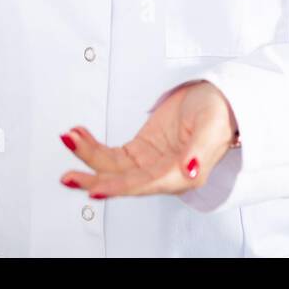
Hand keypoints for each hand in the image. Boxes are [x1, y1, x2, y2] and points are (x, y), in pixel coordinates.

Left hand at [59, 80, 238, 198]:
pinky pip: (111, 155)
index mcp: (182, 175)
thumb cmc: (219, 113)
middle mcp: (163, 175)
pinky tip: (80, 137)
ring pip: (111, 168)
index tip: (95, 189)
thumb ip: (199, 151)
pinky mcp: (140, 152)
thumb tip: (190, 170)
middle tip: (69, 175)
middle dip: (92, 178)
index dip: (119, 188)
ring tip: (70, 139)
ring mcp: (149, 164)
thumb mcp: (212, 127)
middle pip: (121, 181)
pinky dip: (93, 146)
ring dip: (88, 156)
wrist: (218, 99)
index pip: (144, 185)